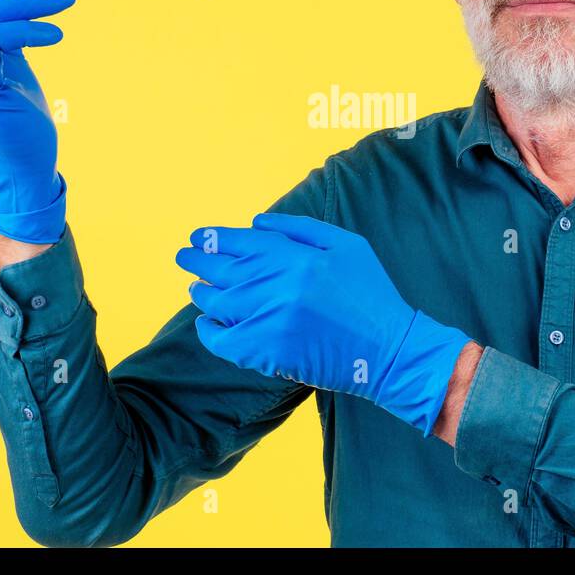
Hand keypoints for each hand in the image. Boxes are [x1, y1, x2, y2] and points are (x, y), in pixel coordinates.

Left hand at [175, 213, 471, 436]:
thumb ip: (300, 229)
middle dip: (198, 261)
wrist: (390, 349)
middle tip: (184, 257)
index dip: (215, 238)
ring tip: (195, 288)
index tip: (198, 237)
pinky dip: (210, 332)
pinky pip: (225, 341)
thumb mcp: (347, 245)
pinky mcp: (270, 352)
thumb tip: (256, 222)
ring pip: (220, 303)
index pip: (243, 242)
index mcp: (298, 256)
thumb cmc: (370, 293)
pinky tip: (206, 324)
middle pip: (225, 270)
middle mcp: (280, 285)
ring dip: (202, 294)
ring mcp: (272, 320)